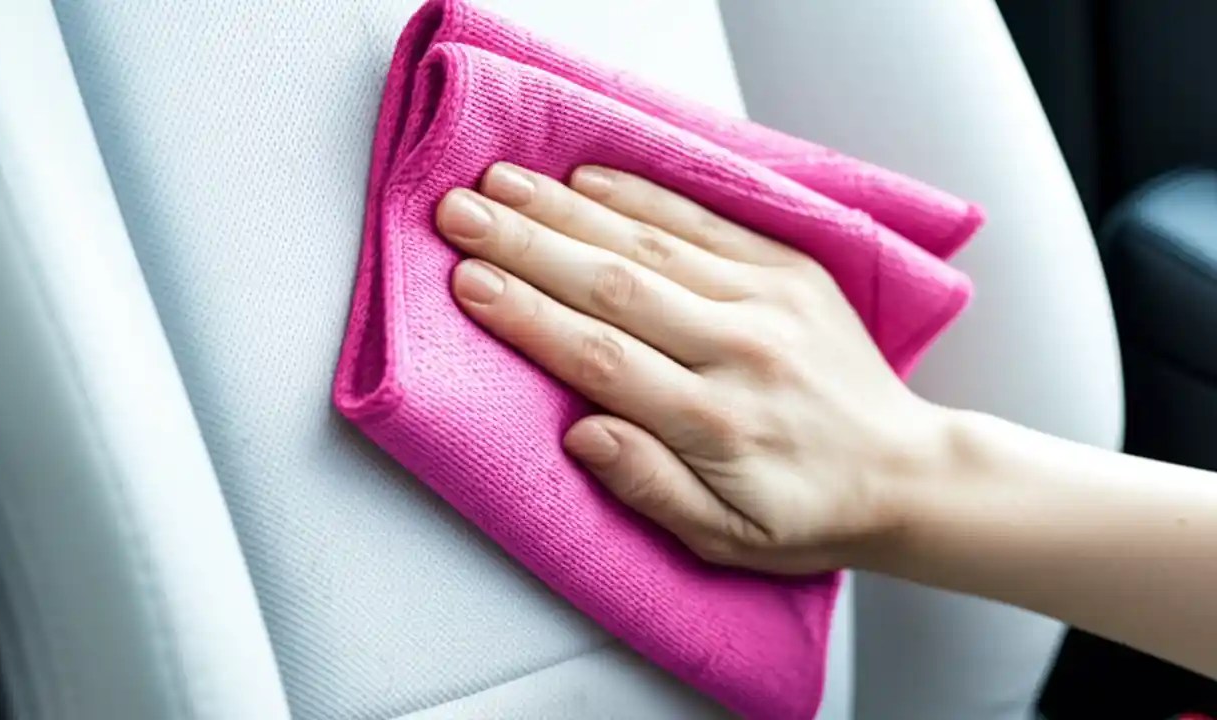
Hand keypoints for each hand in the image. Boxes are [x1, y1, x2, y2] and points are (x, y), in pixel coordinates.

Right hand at [436, 163, 954, 573]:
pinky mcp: (790, 267)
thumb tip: (581, 434)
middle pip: (613, 285)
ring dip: (567, 209)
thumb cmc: (804, 511)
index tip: (467, 280)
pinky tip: (586, 177)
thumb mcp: (724, 537)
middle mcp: (740, 349)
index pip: (600, 356)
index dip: (527, 315)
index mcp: (715, 422)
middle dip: (526, 244)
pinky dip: (641, 195)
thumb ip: (649, 487)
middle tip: (459, 213)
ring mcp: (769, 299)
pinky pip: (706, 218)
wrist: (905, 472)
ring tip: (502, 183)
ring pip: (651, 243)